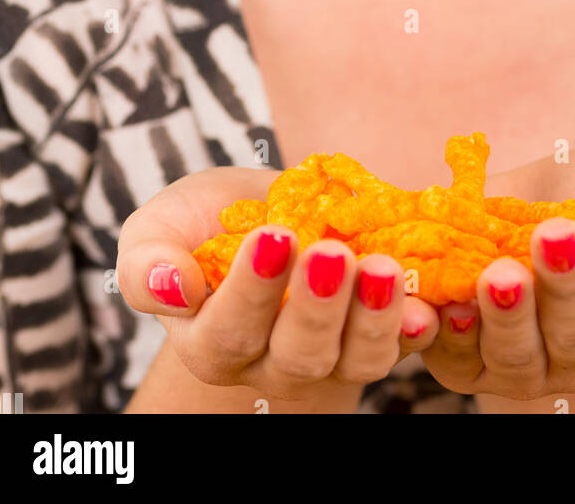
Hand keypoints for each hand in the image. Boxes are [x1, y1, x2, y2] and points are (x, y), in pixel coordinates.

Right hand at [117, 167, 441, 401]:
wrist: (269, 211)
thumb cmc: (205, 223)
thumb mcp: (159, 228)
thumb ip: (146, 263)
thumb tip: (172, 286)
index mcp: (212, 342)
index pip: (229, 330)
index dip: (251, 289)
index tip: (271, 236)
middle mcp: (272, 363)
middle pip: (298, 354)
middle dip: (317, 305)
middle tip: (330, 253)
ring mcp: (333, 355)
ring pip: (357, 358)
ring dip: (375, 317)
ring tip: (384, 268)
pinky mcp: (378, 336)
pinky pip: (404, 342)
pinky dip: (418, 324)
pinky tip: (428, 301)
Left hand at [416, 142, 574, 399]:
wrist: (544, 199)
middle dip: (566, 285)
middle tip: (553, 233)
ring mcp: (531, 364)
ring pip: (518, 358)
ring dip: (506, 316)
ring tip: (498, 272)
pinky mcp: (472, 359)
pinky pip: (454, 358)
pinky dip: (440, 334)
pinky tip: (433, 306)